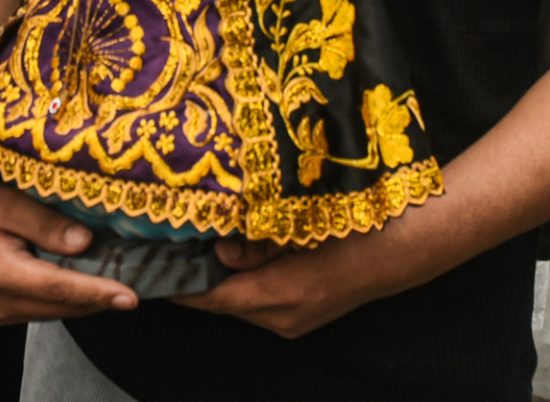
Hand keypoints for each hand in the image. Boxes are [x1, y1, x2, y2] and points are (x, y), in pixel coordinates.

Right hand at [0, 165, 134, 323]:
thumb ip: (45, 225)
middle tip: (136, 283)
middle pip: (62, 306)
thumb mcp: (7, 202)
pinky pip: (42, 308)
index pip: (60, 288)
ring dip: (85, 299)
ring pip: (54, 311)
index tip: (131, 296)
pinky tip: (85, 280)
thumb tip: (85, 244)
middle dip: (99, 298)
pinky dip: (66, 297)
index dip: (98, 292)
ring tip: (116, 281)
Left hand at [174, 235, 380, 339]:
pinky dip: (241, 288)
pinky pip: (259, 305)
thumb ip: (255, 246)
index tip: (153, 275)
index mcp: (279, 294)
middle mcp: (282, 317)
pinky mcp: (301, 318)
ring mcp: (293, 323)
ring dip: (219, 285)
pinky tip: (230, 265)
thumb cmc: (348, 230)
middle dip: (196, 283)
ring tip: (193, 255)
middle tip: (168, 255)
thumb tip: (220, 253)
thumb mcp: (297, 228)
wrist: (396, 252)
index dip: (182, 288)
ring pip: (241, 305)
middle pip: (224, 303)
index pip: (215, 298)